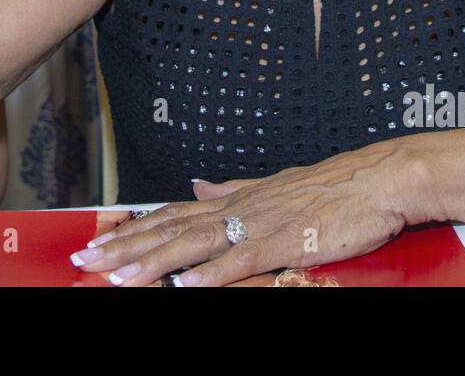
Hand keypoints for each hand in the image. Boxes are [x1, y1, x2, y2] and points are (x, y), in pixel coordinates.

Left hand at [67, 145, 420, 286]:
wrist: (377, 180)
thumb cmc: (332, 188)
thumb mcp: (274, 185)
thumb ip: (233, 189)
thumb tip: (199, 187)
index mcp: (236, 198)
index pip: (171, 214)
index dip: (132, 228)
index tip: (98, 240)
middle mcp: (239, 208)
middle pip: (170, 228)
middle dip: (125, 246)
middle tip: (86, 259)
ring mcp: (259, 225)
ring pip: (194, 244)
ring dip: (153, 261)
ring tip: (118, 276)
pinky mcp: (283, 243)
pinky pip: (239, 261)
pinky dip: (209, 275)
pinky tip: (183, 285)